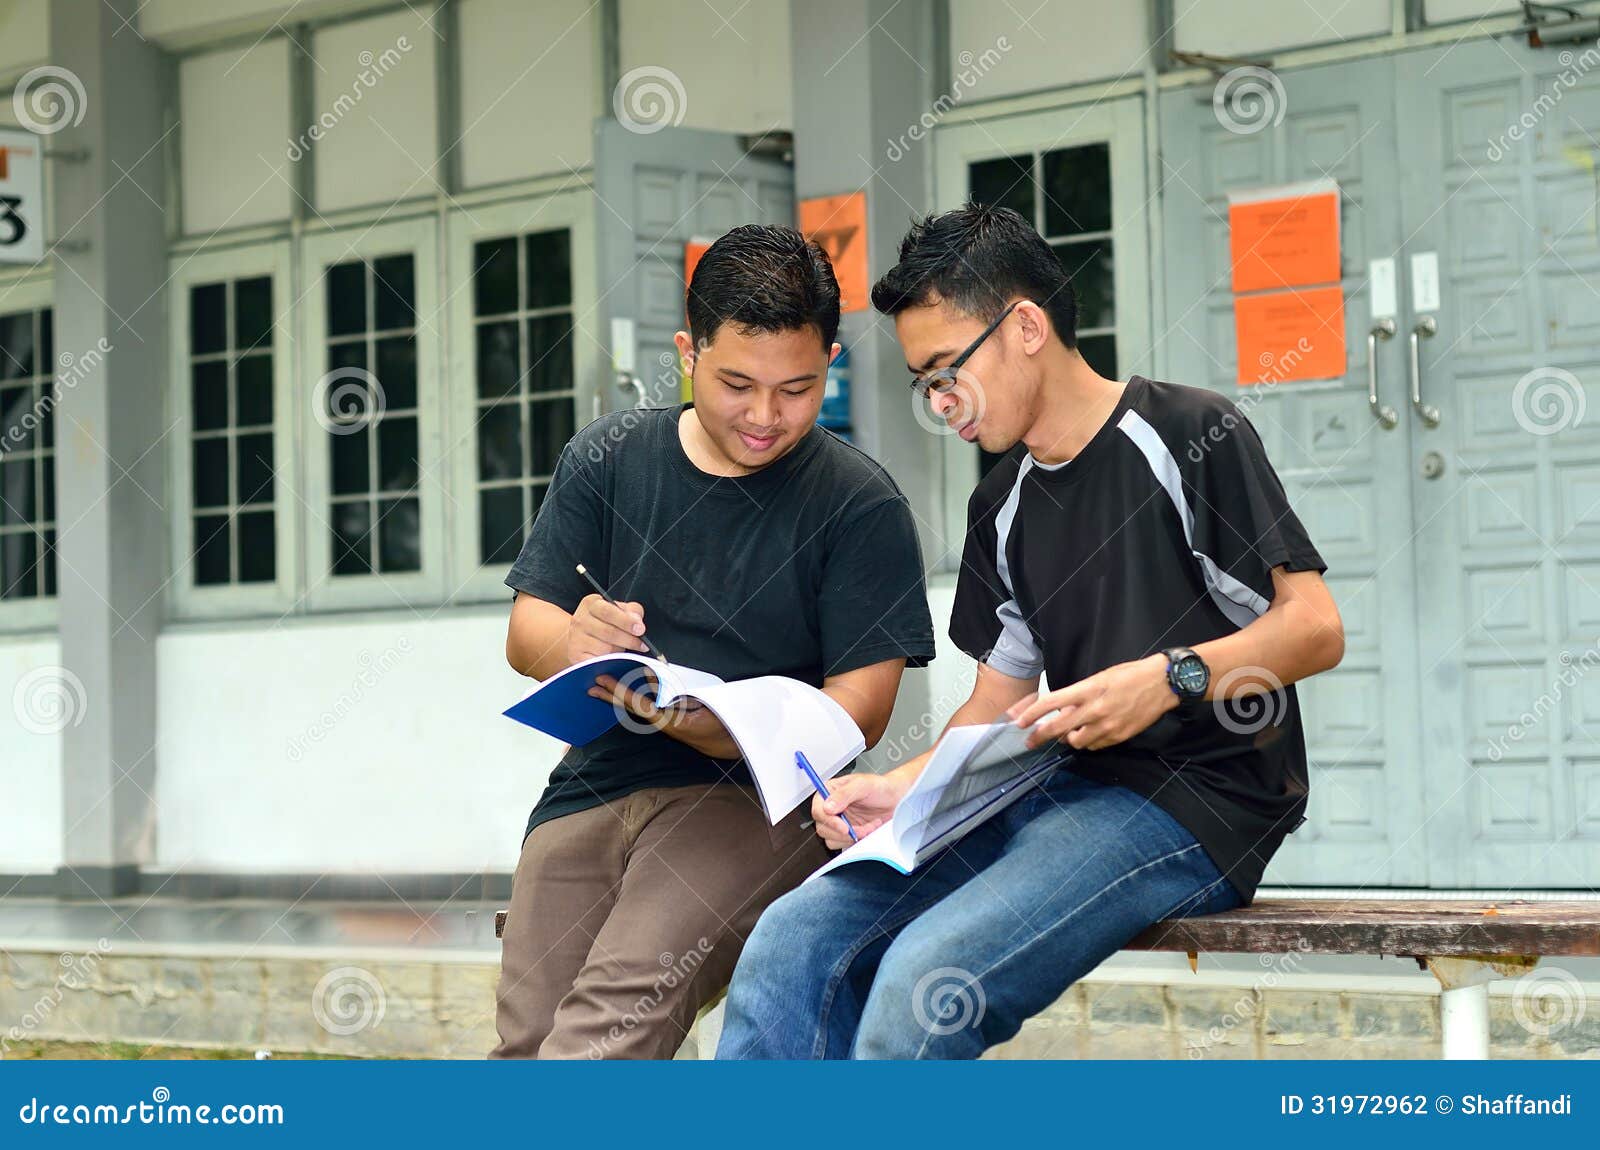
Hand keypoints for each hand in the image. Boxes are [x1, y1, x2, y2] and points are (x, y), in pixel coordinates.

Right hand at [566, 593, 651, 663]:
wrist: (580, 637)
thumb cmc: (605, 622)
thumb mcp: (619, 611)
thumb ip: (632, 611)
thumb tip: (637, 621)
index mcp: (591, 604)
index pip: (609, 612)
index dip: (626, 621)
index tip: (640, 629)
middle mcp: (580, 619)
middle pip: (608, 632)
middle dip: (629, 640)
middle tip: (641, 645)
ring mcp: (576, 638)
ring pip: (604, 648)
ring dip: (619, 651)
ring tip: (623, 650)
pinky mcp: (576, 655)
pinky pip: (597, 661)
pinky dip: (609, 663)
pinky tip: (614, 660)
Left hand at [588, 674, 734, 756]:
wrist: (734, 744)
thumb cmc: (722, 725)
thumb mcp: (703, 707)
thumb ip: (679, 694)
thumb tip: (654, 680)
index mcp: (669, 721)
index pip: (638, 704)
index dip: (620, 692)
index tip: (603, 682)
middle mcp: (664, 723)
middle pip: (632, 708)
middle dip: (612, 696)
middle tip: (591, 686)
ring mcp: (667, 722)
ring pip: (638, 707)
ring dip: (621, 697)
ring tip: (603, 687)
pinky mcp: (672, 719)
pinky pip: (650, 706)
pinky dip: (637, 697)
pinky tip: (629, 690)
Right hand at [812, 771, 907, 850]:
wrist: (896, 798)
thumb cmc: (880, 787)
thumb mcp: (863, 784)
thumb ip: (844, 794)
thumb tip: (827, 807)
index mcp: (829, 792)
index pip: (818, 810)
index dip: (829, 821)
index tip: (844, 827)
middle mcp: (831, 808)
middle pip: (823, 828)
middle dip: (844, 832)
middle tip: (861, 828)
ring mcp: (839, 822)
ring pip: (832, 839)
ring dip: (852, 837)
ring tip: (868, 827)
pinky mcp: (847, 834)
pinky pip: (844, 844)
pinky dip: (858, 841)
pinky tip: (868, 830)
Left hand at [1008, 654, 1177, 751]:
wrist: (1161, 683)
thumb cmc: (1129, 675)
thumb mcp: (1100, 678)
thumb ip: (1079, 695)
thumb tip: (1062, 710)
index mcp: (1087, 689)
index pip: (1051, 703)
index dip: (1031, 715)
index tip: (1019, 722)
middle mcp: (1094, 709)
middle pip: (1057, 729)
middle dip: (1039, 737)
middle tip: (1029, 741)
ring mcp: (1107, 726)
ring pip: (1076, 742)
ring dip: (1069, 739)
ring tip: (1071, 732)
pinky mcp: (1119, 737)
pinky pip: (1096, 746)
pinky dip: (1090, 742)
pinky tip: (1093, 733)